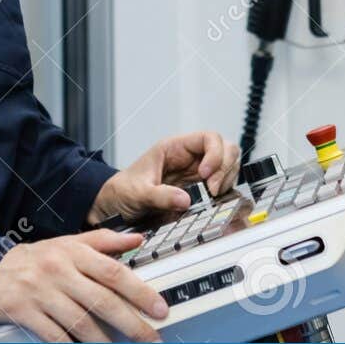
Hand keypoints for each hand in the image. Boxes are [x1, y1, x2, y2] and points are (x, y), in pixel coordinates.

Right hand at [0, 230, 166, 341]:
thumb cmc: (33, 259)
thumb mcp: (67, 243)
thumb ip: (103, 241)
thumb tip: (137, 240)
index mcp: (73, 252)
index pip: (114, 272)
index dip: (139, 291)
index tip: (159, 308)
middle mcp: (59, 271)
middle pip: (102, 300)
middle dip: (131, 323)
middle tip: (152, 339)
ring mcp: (41, 293)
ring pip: (81, 322)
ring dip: (105, 343)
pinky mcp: (25, 313)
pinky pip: (55, 336)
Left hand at [87, 130, 240, 223]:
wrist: (116, 206)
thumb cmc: (123, 191)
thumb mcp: (138, 193)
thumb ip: (160, 196)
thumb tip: (185, 199)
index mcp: (175, 148)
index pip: (208, 138)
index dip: (215, 153)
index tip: (207, 174)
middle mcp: (190, 157)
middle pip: (225, 148)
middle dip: (226, 167)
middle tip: (214, 190)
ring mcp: (197, 173)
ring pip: (228, 165)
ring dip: (228, 179)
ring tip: (213, 196)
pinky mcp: (200, 189)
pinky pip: (222, 184)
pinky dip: (225, 191)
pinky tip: (214, 201)